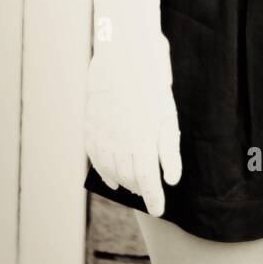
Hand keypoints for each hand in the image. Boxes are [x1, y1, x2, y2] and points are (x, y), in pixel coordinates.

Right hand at [84, 37, 182, 216]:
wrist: (122, 52)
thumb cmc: (151, 80)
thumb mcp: (167, 113)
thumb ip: (169, 149)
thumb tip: (172, 180)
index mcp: (141, 138)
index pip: (146, 179)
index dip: (153, 198)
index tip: (158, 211)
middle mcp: (118, 140)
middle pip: (128, 176)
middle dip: (140, 190)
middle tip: (150, 196)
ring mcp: (101, 133)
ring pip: (110, 169)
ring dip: (123, 182)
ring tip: (133, 189)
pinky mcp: (90, 124)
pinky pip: (94, 156)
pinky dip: (103, 171)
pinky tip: (110, 179)